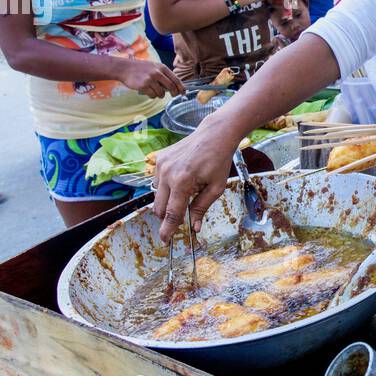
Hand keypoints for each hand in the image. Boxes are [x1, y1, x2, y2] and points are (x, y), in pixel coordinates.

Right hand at [117, 59, 186, 98]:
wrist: (125, 68)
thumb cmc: (140, 68)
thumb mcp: (154, 67)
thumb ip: (163, 75)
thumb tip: (174, 86)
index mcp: (161, 67)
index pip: (176, 79)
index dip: (181, 87)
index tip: (184, 93)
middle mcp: (157, 73)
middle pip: (171, 87)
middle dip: (174, 93)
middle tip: (173, 95)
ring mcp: (150, 79)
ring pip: (161, 93)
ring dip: (160, 95)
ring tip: (155, 91)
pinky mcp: (144, 86)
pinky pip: (153, 95)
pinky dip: (152, 96)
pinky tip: (148, 92)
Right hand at [152, 117, 239, 241]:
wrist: (214, 134)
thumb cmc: (219, 160)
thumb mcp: (216, 187)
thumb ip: (201, 208)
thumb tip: (194, 227)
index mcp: (182, 182)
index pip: (172, 213)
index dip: (168, 230)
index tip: (165, 241)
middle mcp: (167, 174)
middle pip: (160, 208)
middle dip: (167, 217)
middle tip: (179, 220)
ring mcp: (160, 165)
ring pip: (157, 195)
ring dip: (167, 201)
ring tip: (186, 192)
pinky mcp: (159, 159)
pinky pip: (157, 182)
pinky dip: (166, 187)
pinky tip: (181, 180)